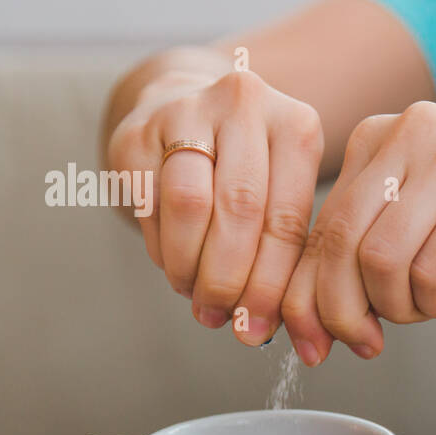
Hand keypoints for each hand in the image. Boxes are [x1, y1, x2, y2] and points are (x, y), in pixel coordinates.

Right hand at [106, 69, 324, 344]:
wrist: (187, 112)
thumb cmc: (249, 172)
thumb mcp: (282, 196)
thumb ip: (283, 255)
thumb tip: (262, 329)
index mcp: (298, 126)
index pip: (288, 219)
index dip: (271, 284)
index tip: (260, 328)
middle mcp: (246, 105)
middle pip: (239, 210)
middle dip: (229, 279)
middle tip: (222, 317)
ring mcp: (188, 109)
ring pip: (188, 204)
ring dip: (191, 266)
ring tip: (198, 296)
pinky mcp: (137, 129)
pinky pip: (149, 203)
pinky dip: (163, 249)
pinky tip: (176, 268)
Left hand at [280, 102, 435, 363]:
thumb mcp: (428, 225)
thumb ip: (371, 256)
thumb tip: (316, 320)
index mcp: (379, 137)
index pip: (316, 226)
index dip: (304, 295)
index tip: (311, 343)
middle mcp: (407, 134)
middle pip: (337, 243)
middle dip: (342, 312)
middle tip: (367, 344)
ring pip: (379, 261)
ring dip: (401, 308)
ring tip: (435, 306)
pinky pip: (429, 269)